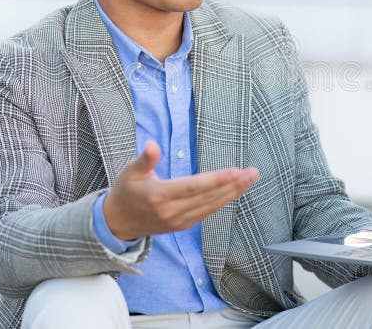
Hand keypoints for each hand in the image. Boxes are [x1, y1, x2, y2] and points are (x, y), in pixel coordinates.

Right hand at [103, 140, 259, 239]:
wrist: (118, 223)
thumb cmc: (125, 191)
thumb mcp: (130, 171)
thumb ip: (145, 159)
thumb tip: (153, 145)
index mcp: (158, 195)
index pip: (192, 186)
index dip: (215, 179)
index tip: (234, 171)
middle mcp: (171, 211)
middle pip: (208, 197)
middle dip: (233, 184)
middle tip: (253, 172)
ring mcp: (179, 221)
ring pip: (212, 206)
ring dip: (233, 192)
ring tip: (250, 178)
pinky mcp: (183, 225)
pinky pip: (207, 212)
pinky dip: (223, 201)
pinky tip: (235, 191)